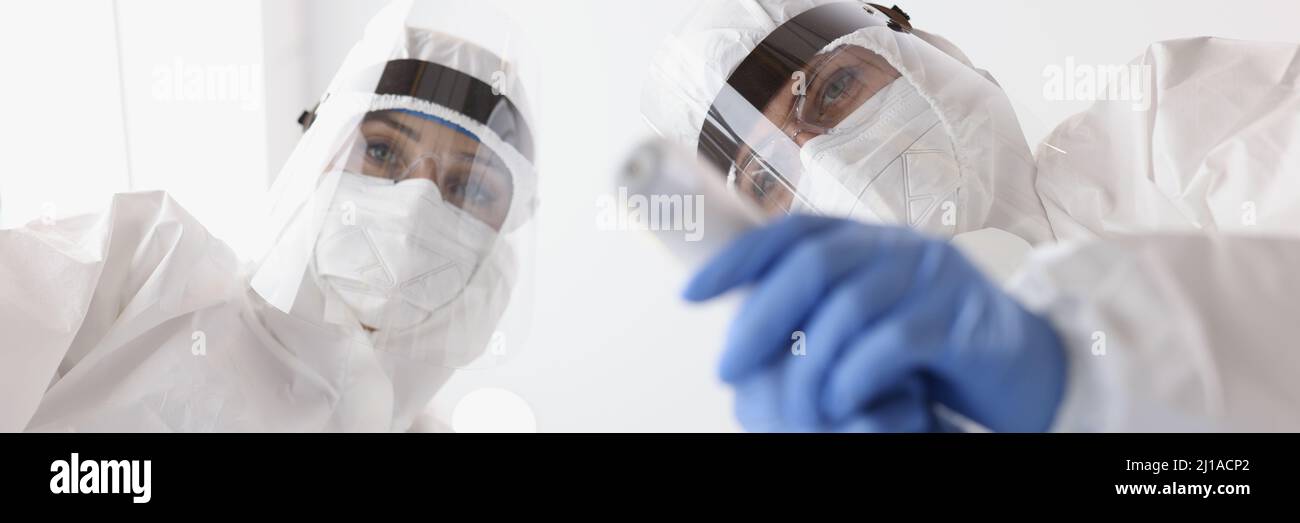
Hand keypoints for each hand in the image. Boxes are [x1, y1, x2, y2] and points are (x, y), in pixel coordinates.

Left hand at [684, 215, 1065, 431]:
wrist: (1028, 375)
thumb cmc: (936, 354)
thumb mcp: (872, 323)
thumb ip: (822, 313)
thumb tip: (743, 333)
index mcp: (870, 241)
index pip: (793, 233)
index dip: (737, 259)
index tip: (690, 295)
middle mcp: (901, 247)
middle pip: (813, 264)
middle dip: (759, 318)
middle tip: (727, 368)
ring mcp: (937, 278)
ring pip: (851, 306)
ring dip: (811, 363)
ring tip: (797, 406)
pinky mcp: (966, 321)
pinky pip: (895, 343)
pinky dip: (857, 376)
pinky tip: (842, 404)